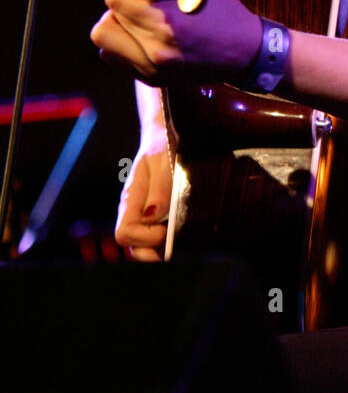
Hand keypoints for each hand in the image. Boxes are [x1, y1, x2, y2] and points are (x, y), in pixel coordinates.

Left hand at [90, 0, 262, 85]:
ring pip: (104, 38)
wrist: (247, 53)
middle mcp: (156, 48)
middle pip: (108, 16)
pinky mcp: (152, 77)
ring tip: (138, 13)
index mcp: (167, 21)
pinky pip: (113, 55)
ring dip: (116, 20)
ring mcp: (152, 66)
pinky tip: (142, 32)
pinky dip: (121, 40)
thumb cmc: (227, 10)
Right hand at [116, 143, 172, 260]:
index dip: (143, 238)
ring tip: (176, 244)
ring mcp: (141, 215)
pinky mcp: (153, 215)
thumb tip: (153, 215)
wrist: (162, 140)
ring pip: (142, 243)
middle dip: (150, 252)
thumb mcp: (163, 163)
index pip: (124, 233)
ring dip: (158, 248)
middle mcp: (133, 211)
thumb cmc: (161, 148)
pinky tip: (178, 236)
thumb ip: (159, 189)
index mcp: (130, 200)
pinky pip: (153, 235)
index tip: (163, 230)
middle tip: (171, 249)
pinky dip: (164, 240)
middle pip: (131, 244)